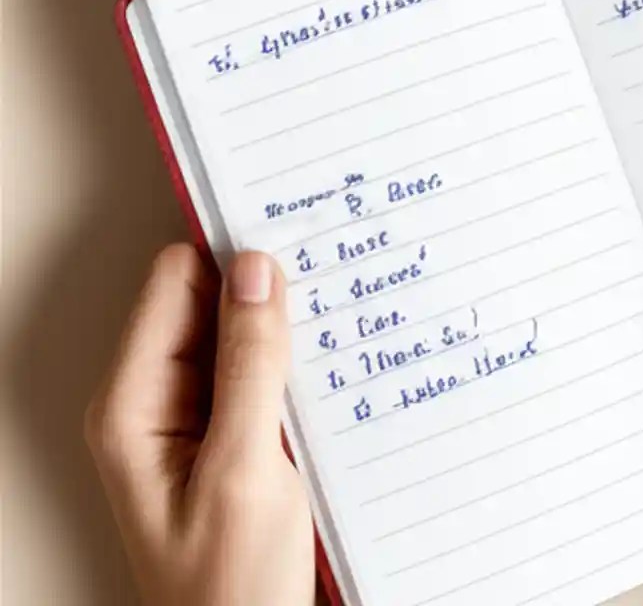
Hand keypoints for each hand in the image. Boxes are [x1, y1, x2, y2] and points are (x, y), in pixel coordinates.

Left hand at [85, 246, 313, 605]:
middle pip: (208, 306)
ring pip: (243, 341)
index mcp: (134, 404)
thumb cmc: (231, 583)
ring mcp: (198, 423)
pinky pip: (263, 380)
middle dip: (267, 291)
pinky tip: (338, 370)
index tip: (292, 235)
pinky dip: (299, 369)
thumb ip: (249, 367)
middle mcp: (158, 403)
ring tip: (345, 321)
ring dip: (289, 332)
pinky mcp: (235, 441)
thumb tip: (257, 272)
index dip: (229, 254)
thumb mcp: (244, 469)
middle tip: (332, 275)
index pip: (173, 284)